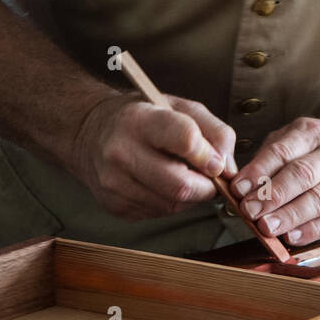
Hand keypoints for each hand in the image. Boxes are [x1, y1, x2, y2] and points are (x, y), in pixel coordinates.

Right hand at [71, 94, 236, 219]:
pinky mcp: (114, 206)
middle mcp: (121, 152)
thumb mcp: (178, 106)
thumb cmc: (141, 117)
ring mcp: (114, 183)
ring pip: (172, 205)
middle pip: (180, 185)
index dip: (208, 154)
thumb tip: (229, 167)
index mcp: (139, 120)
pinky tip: (163, 184)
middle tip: (209, 177)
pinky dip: (171, 203)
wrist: (89, 133)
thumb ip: (213, 130)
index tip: (216, 161)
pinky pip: (158, 213)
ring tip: (184, 175)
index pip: (184, 139)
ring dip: (190, 196)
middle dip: (206, 186)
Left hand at [228, 117, 319, 245]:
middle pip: (302, 174)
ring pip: (319, 199)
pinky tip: (293, 237)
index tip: (239, 189)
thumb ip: (271, 157)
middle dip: (272, 195)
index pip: (283, 151)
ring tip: (267, 227)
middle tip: (250, 211)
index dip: (259, 171)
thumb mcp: (301, 140)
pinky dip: (312, 230)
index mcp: (313, 134)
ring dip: (290, 215)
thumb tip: (239, 184)